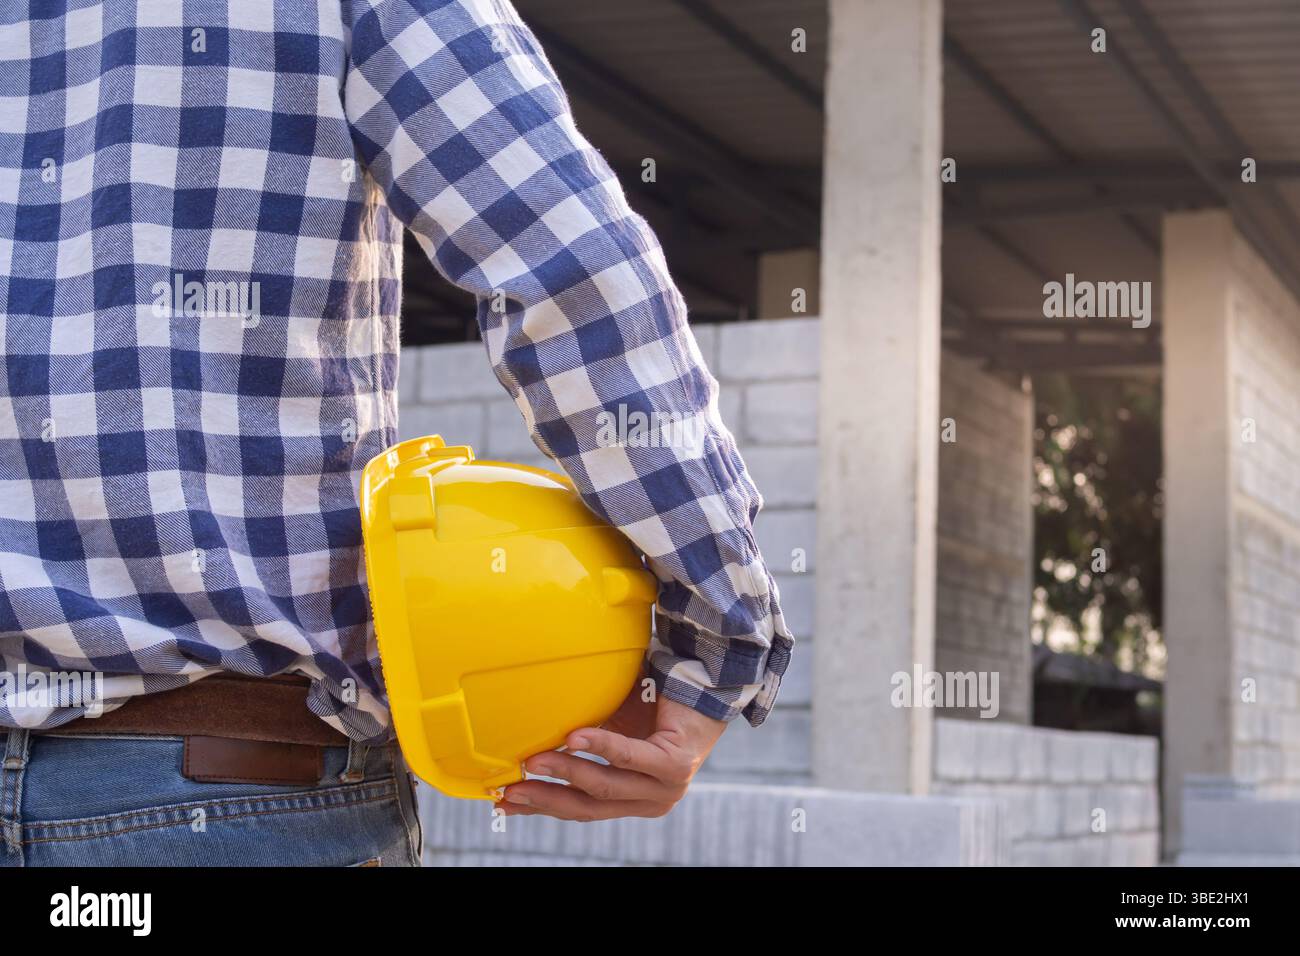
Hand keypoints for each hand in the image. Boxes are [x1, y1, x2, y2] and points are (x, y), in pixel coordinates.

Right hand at [496, 687, 725, 821]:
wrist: (702, 682)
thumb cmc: (653, 704)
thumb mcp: (608, 729)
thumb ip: (579, 744)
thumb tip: (528, 740)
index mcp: (632, 799)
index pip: (581, 810)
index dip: (542, 808)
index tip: (506, 802)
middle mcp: (649, 801)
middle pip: (588, 807)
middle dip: (545, 798)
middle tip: (511, 787)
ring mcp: (665, 787)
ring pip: (604, 786)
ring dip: (565, 771)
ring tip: (534, 760)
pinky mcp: (675, 765)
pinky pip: (629, 757)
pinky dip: (600, 746)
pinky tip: (574, 737)